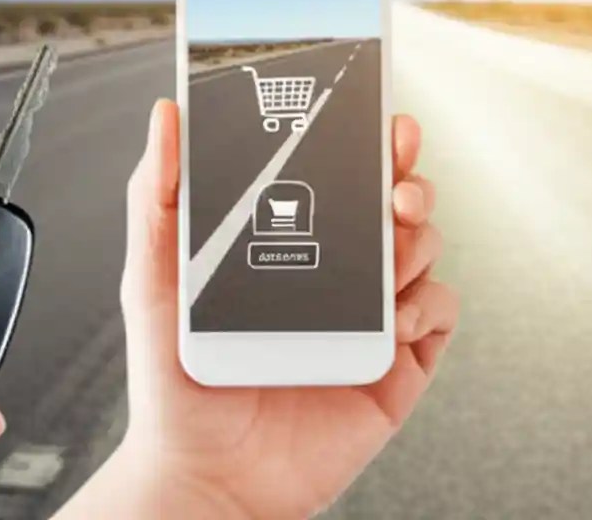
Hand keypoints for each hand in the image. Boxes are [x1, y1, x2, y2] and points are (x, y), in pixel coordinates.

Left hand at [58, 100, 457, 518]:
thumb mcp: (152, 279)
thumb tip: (166, 118)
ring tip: (386, 253)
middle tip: (395, 182)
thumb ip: (157, 194)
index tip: (377, 117)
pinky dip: (427, 303)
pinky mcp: (398, 363)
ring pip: (424, 247)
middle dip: (408, 177)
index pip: (339, 174)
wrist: (207, 475)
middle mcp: (336, 274)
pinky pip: (439, 313)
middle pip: (396, 201)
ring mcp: (369, 317)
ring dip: (416, 238)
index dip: (367, 140)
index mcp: (288, 243)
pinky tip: (391, 316)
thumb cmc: (177, 385)